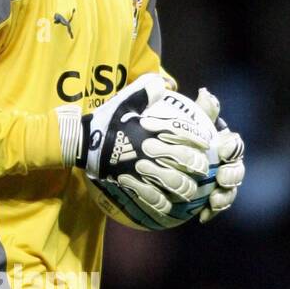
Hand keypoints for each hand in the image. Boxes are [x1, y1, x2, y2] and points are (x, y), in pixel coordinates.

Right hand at [77, 73, 211, 221]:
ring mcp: (140, 166)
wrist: (83, 142)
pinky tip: (168, 205)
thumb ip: (146, 90)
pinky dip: (162, 202)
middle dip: (196, 165)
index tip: (206, 142)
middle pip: (182, 158)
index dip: (196, 137)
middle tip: (202, 168)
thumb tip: (164, 83)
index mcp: (149, 126)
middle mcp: (149, 147)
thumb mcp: (125, 100)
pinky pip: (151, 196)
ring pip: (172, 180)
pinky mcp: (130, 181)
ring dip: (184, 186)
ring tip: (190, 190)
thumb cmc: (106, 120)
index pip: (180, 131)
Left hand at [190, 88, 244, 223]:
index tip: (221, 149)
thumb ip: (196, 109)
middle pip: (237, 170)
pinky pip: (215, 208)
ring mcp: (219, 183)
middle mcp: (226, 164)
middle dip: (233, 174)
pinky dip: (212, 212)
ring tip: (214, 201)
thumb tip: (204, 93)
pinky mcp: (209, 200)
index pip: (234, 144)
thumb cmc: (179, 135)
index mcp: (223, 144)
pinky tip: (202, 217)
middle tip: (222, 177)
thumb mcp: (185, 119)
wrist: (165, 155)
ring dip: (226, 196)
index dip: (231, 147)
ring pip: (230, 191)